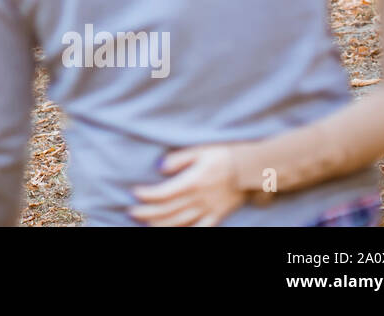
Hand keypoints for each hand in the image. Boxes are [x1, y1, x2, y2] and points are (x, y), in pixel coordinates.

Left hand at [129, 145, 245, 226]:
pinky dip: (184, 232)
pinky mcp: (217, 216)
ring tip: (144, 223)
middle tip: (131, 211)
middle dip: (147, 212)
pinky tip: (173, 232)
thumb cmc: (224, 155)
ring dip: (160, 224)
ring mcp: (209, 209)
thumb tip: (159, 167)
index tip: (134, 192)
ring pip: (180, 222)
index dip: (147, 195)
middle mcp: (199, 199)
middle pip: (168, 210)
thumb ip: (178, 159)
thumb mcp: (200, 150)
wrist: (252, 169)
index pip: (164, 193)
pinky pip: (199, 229)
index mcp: (193, 182)